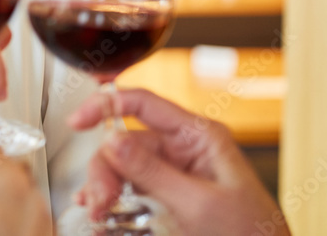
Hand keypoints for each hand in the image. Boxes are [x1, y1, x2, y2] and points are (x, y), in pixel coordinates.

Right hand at [68, 88, 289, 235]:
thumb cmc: (250, 235)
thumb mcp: (199, 203)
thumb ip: (152, 172)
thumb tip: (112, 140)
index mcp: (197, 136)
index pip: (143, 104)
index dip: (105, 105)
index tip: (77, 121)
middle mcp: (181, 151)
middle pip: (123, 144)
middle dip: (105, 170)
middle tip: (100, 201)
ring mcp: (171, 176)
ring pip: (120, 171)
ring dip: (104, 191)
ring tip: (101, 215)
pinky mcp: (163, 200)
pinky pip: (127, 194)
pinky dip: (111, 205)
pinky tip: (103, 218)